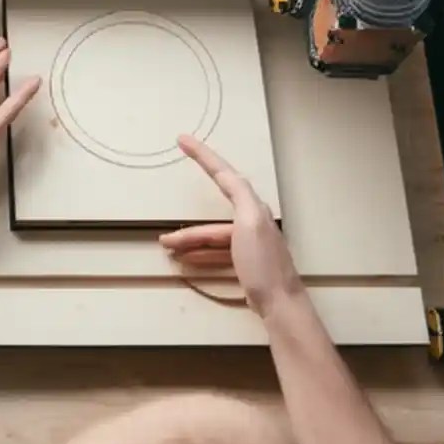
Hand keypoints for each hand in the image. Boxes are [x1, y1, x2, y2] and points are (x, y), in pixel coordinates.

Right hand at [159, 135, 303, 316]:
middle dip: (187, 229)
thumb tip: (229, 176)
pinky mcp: (246, 264)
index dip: (203, 156)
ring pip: (212, 238)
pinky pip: (217, 253)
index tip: (182, 140)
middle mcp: (252, 222)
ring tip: (167, 249)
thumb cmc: (263, 263)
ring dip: (189, 242)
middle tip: (163, 237)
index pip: (224, 175)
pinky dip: (201, 254)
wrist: (280, 303)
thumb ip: (240, 194)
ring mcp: (249, 245)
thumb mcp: (250, 221)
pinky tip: (187, 260)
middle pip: (211, 220)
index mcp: (252, 208)